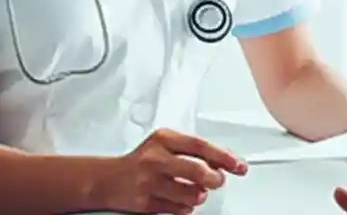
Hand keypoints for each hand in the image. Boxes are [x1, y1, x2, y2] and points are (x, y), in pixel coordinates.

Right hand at [93, 128, 247, 213]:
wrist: (108, 179)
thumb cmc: (141, 160)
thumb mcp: (164, 145)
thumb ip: (191, 151)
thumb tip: (222, 163)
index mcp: (164, 139)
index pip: (200, 146)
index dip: (224, 156)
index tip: (238, 165)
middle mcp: (156, 158)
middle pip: (198, 171)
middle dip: (215, 179)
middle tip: (217, 181)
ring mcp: (150, 181)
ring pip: (191, 194)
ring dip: (200, 195)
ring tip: (195, 191)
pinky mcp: (146, 202)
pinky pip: (179, 209)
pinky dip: (186, 206)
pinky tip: (179, 198)